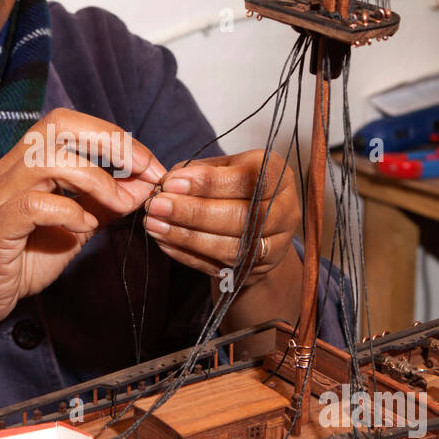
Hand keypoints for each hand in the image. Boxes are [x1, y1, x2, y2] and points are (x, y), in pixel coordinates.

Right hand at [0, 108, 165, 333]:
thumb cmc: (22, 258)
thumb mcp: (76, 226)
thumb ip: (106, 203)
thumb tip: (146, 184)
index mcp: (28, 161)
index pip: (72, 124)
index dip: (115, 137)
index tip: (151, 164)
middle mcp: (10, 168)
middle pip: (58, 125)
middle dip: (110, 141)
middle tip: (145, 169)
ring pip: (46, 160)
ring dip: (96, 178)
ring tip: (119, 204)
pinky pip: (33, 204)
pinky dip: (67, 211)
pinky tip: (83, 227)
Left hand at [142, 149, 299, 284]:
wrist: (259, 225)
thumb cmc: (237, 187)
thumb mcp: (224, 167)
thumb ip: (199, 171)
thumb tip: (168, 183)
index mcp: (278, 175)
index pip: (249, 179)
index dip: (209, 183)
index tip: (172, 182)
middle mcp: (285, 211)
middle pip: (242, 217)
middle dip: (193, 212)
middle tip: (156, 205)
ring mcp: (276, 245)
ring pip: (231, 247)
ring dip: (186, 237)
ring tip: (154, 224)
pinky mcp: (258, 270)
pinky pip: (220, 267)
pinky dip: (188, 255)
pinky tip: (164, 242)